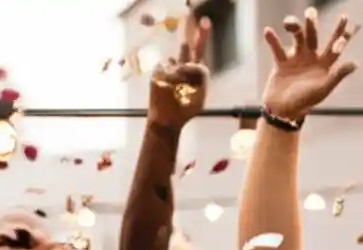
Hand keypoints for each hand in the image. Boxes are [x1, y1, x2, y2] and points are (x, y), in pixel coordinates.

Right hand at [148, 13, 210, 127]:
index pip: (199, 50)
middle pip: (185, 47)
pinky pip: (164, 70)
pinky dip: (168, 78)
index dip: (202, 36)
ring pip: (175, 63)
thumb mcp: (201, 95)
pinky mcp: (157, 75)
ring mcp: (168, 70)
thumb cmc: (185, 110)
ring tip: (179, 90)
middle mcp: (181, 67)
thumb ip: (201, 77)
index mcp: (195, 72)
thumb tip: (189, 64)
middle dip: (187, 32)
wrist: (167, 122)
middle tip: (189, 16)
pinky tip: (168, 90)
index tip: (205, 22)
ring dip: (179, 74)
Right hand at [261, 7, 356, 119]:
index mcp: (324, 65)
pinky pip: (277, 49)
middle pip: (313, 37)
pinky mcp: (281, 64)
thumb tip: (355, 63)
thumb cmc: (305, 102)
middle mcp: (311, 58)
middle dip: (312, 25)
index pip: (335, 46)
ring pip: (296, 39)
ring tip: (291, 21)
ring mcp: (296, 60)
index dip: (341, 35)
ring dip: (294, 28)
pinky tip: (268, 30)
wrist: (283, 111)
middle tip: (311, 11)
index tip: (346, 20)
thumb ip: (337, 75)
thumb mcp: (323, 89)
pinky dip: (272, 40)